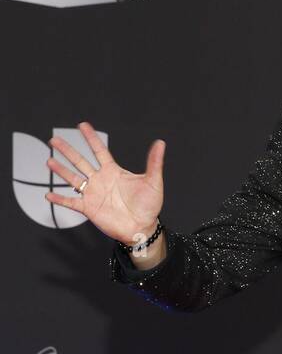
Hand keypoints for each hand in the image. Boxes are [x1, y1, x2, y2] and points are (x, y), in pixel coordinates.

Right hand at [45, 121, 164, 247]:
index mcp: (113, 171)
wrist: (143, 228)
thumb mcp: (153, 182)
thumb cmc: (149, 206)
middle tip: (54, 139)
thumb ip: (154, 163)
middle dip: (67, 151)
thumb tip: (160, 144)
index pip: (99, 150)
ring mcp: (93, 194)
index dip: (91, 138)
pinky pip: (71, 203)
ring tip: (49, 161)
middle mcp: (100, 180)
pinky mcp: (89, 208)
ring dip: (61, 171)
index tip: (82, 125)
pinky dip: (60, 199)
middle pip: (80, 161)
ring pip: (73, 179)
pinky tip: (48, 195)